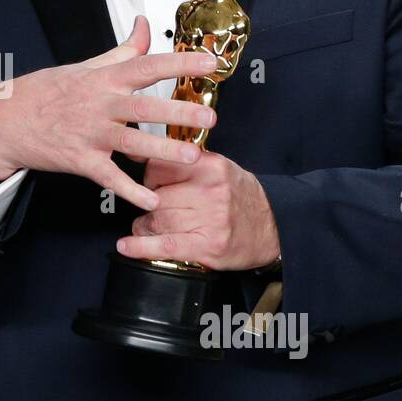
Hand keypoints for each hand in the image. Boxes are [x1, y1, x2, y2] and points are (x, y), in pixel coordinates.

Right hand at [0, 15, 219, 211]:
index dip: (179, 63)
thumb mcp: (85, 66)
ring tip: (193, 156)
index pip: (147, 65)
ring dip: (163, 150)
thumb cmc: (46, 92)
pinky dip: (130, 190)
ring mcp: (90, 134)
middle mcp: (100, 105)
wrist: (5, 121)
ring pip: (132, 142)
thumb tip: (144, 25)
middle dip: (178, 111)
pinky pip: (109, 177)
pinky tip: (151, 199)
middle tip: (208, 116)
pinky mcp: (80, 160)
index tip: (209, 63)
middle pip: (144, 106)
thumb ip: (123, 50)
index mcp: (104, 79)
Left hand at [118, 151, 280, 268]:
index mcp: (211, 167)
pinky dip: (141, 247)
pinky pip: (165, 245)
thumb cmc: (240, 197)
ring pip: (157, 220)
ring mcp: (210, 220)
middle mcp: (210, 192)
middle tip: (153, 209)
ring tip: (148, 227)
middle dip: (147, 205)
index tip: (151, 184)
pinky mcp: (207, 246)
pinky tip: (127, 246)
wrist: (274, 226)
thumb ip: (184, 161)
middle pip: (155, 196)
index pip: (159, 166)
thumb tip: (141, 153)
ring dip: (146, 226)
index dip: (149, 177)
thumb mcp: (218, 167)